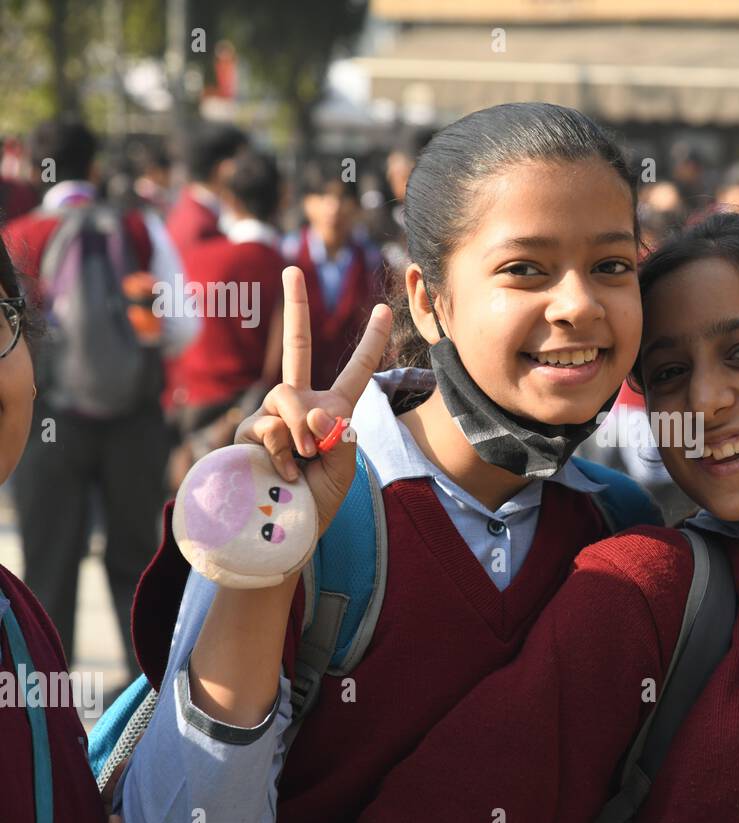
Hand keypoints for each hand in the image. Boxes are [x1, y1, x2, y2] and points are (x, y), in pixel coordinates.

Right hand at [234, 267, 392, 537]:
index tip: (382, 309)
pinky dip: (282, 450)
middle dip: (295, 307)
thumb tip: (310, 410)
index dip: (370, 341)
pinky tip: (282, 472)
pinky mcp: (249, 431)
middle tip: (292, 269)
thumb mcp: (343, 466)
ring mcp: (272, 415)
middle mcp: (300, 405)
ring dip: (302, 431)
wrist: (285, 530)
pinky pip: (269, 425)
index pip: (356, 371)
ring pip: (289, 396)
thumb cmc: (318, 501)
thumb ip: (335, 432)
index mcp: (334, 410)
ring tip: (303, 462)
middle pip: (296, 347)